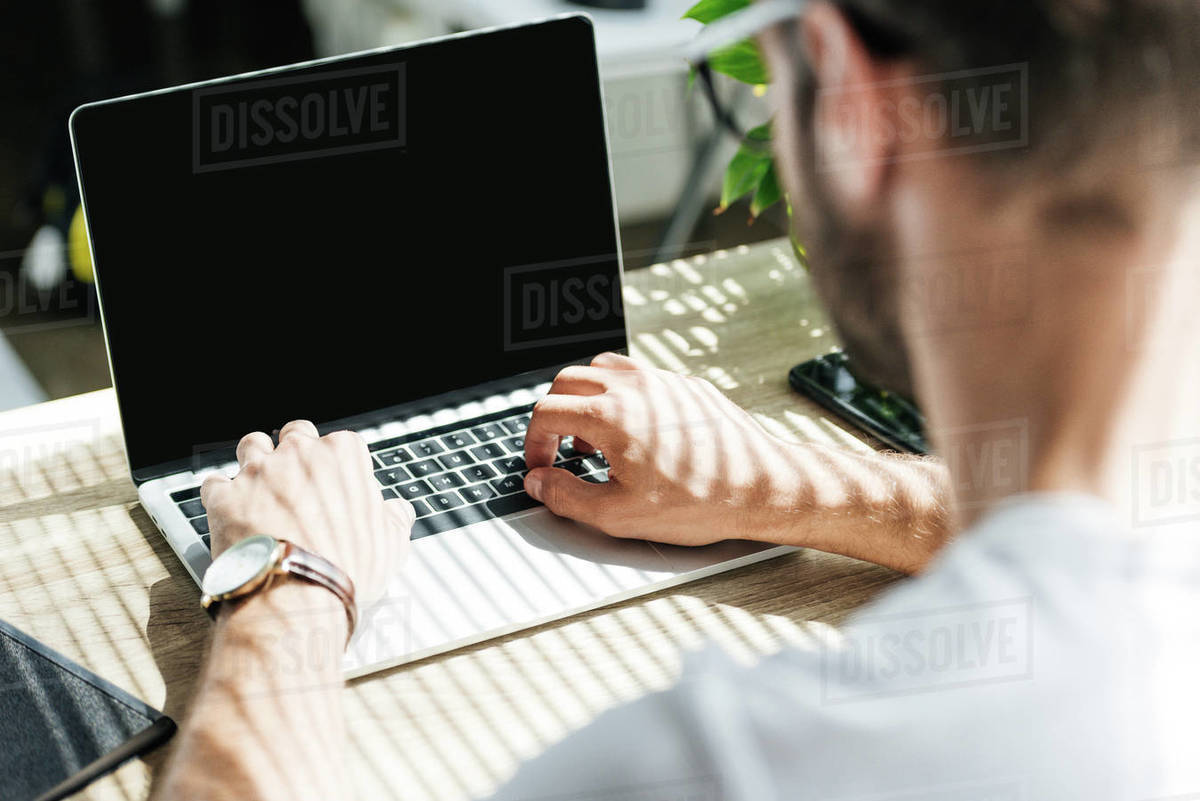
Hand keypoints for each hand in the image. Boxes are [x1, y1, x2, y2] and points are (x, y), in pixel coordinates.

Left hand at [200, 420, 412, 608]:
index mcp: (343, 456)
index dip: (337, 466)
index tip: (335, 486)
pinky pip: (215, 483)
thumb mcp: (391, 546)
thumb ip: (394, 519)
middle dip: (294, 452)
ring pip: (252, 446)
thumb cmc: (348, 572)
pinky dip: (221, 494)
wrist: (297, 600)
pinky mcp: (224, 496)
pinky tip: (230, 509)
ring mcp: (258, 472)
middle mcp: (299, 454)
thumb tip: (397, 511)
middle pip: (294, 434)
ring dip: (256, 462)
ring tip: (260, 487)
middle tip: (298, 480)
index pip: (341, 443)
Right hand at [523, 353, 798, 545]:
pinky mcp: (686, 386)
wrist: (759, 488)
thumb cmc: (700, 502)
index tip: (541, 465)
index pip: (546, 411)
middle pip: (567, 381)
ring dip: (585, 398)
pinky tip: (633, 431)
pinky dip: (620, 395)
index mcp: (611, 416)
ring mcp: (662, 381)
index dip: (533, 442)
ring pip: (602, 368)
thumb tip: (540, 484)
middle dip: (553, 416)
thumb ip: (567, 497)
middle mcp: (634, 388)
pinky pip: (639, 375)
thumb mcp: (618, 515)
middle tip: (558, 450)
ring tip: (593, 438)